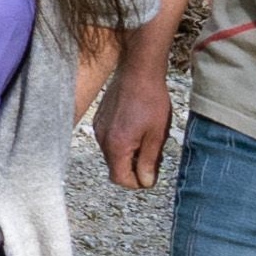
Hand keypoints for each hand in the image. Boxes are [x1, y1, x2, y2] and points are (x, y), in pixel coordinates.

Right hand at [97, 62, 173, 190]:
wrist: (138, 72)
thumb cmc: (150, 100)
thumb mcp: (156, 135)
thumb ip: (149, 161)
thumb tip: (145, 181)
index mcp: (116, 146)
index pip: (120, 178)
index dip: (136, 183)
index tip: (150, 177)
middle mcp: (102, 139)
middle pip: (115, 167)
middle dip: (133, 167)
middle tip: (154, 157)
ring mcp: (98, 128)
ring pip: (112, 153)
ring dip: (128, 153)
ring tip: (147, 139)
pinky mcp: (99, 118)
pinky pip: (109, 139)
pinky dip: (121, 141)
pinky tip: (137, 128)